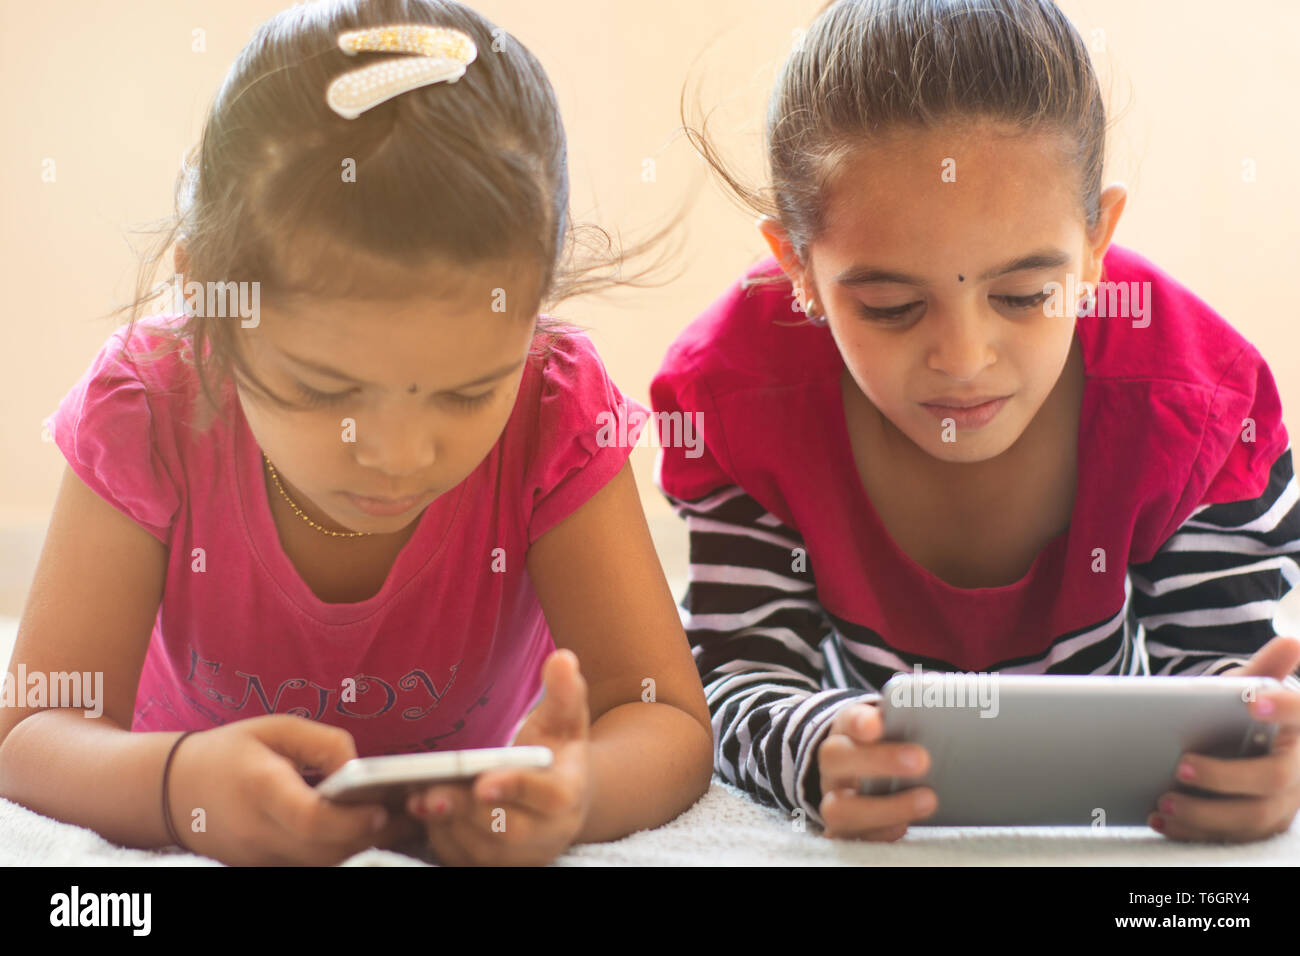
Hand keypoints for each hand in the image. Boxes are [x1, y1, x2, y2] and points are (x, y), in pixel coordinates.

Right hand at [167, 715, 406, 864]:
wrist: (173, 790)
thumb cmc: (231, 751)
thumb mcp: (276, 729)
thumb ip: (324, 744)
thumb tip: (358, 769)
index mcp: (260, 789)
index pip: (310, 819)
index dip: (351, 819)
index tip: (382, 806)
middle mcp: (258, 832)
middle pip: (325, 849)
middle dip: (369, 835)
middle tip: (407, 813)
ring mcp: (258, 858)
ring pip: (321, 863)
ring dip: (359, 845)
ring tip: (395, 820)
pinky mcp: (262, 868)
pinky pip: (309, 866)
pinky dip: (338, 851)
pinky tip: (361, 830)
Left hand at [407, 649, 591, 864]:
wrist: (562, 798)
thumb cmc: (557, 751)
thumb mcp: (565, 720)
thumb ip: (565, 692)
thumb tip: (562, 659)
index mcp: (569, 794)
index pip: (549, 796)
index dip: (517, 789)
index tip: (483, 781)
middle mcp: (549, 832)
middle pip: (509, 831)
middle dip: (466, 811)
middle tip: (429, 793)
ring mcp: (523, 856)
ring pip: (482, 848)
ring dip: (447, 825)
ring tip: (417, 797)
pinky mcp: (497, 865)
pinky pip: (465, 858)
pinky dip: (441, 837)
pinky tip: (422, 810)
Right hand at [816, 700, 936, 840]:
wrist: (861, 769)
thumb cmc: (890, 741)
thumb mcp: (898, 719)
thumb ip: (917, 707)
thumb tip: (946, 694)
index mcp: (846, 728)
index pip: (846, 719)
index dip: (860, 722)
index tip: (877, 723)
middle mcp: (833, 764)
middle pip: (835, 759)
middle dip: (877, 761)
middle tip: (922, 759)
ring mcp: (833, 798)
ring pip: (838, 808)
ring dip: (883, 808)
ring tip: (928, 800)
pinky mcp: (843, 830)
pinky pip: (851, 839)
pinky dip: (877, 836)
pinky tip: (905, 829)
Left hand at [1152, 636, 1299, 841]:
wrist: (1240, 745)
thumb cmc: (1243, 714)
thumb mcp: (1248, 690)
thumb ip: (1264, 670)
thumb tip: (1290, 642)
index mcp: (1297, 730)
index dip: (1284, 708)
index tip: (1252, 701)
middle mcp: (1298, 771)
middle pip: (1273, 779)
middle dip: (1225, 776)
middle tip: (1180, 765)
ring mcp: (1282, 804)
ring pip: (1252, 817)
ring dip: (1204, 813)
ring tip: (1164, 801)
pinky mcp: (1258, 828)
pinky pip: (1231, 839)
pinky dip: (1194, 832)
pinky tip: (1161, 821)